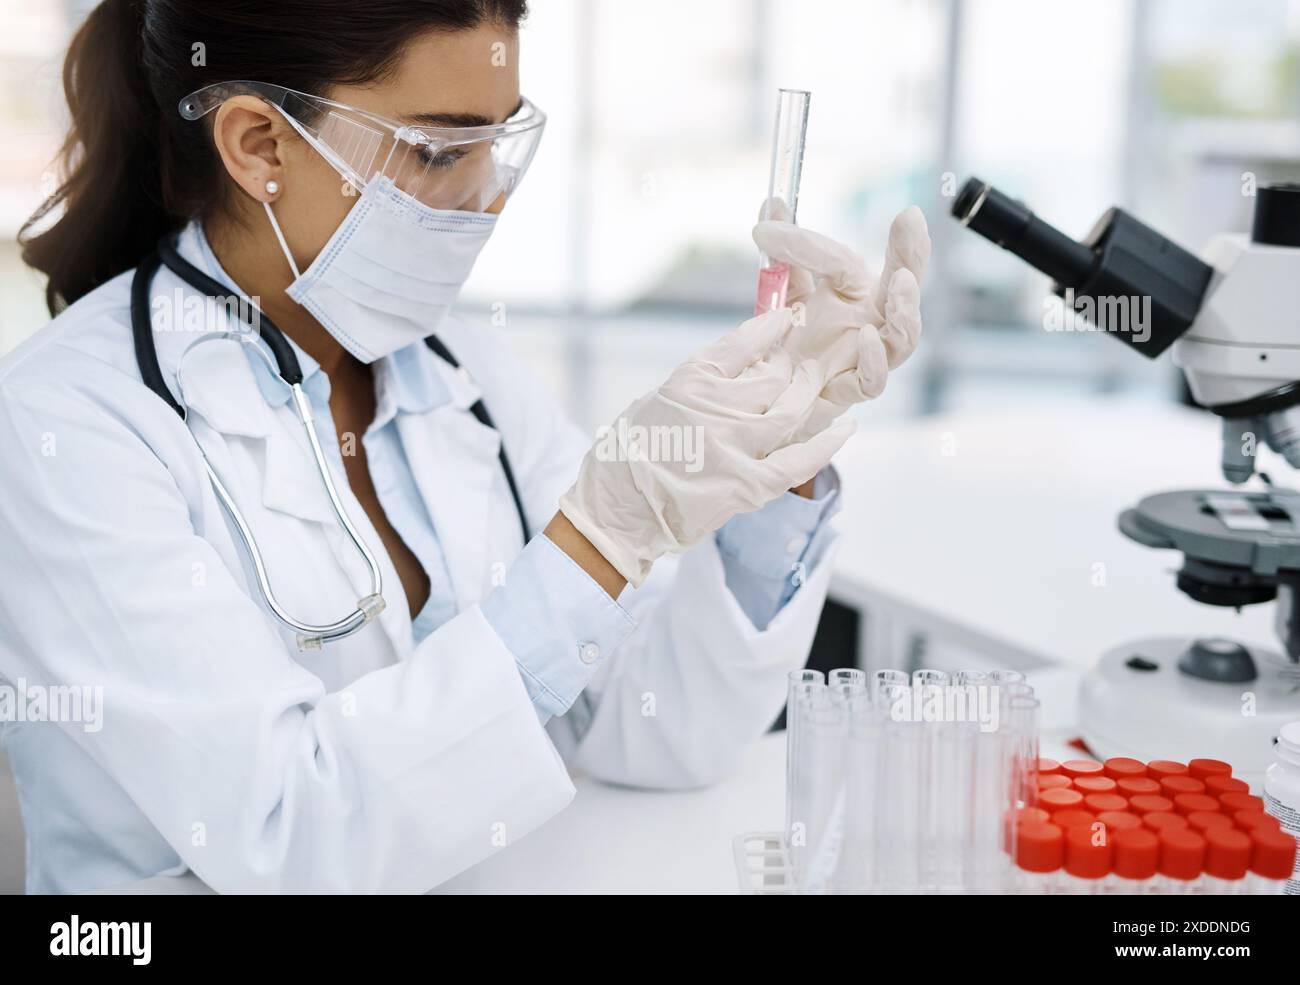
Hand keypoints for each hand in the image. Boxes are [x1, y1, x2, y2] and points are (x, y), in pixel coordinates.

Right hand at [559, 308, 854, 587]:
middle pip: (774, 375)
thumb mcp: (659, 399)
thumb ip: (703, 382)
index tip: (787, 318)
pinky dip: (827, 444)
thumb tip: (748, 363)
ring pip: (791, 409)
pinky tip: (846, 428)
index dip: (771, 327)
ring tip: (816, 380)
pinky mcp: (749, 486)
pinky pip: (800, 460)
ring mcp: (736, 448)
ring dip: (808, 392)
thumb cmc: (630, 455)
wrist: (618, 513)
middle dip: (791, 362)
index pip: (743, 342)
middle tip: (802, 357)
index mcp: (689, 382)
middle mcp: (716, 410)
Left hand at [753, 204, 929, 434]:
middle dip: (913, 253)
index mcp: (857, 294)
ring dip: (907, 310)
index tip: (793, 221)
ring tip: (902, 281)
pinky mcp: (848, 392)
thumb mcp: (784, 292)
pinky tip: (868, 337)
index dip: (817, 242)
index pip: (851, 260)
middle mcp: (870, 323)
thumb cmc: (789, 342)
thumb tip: (773, 200)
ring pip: (903, 338)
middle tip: (911, 222)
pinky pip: (872, 383)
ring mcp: (864, 359)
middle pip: (905, 288)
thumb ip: (784, 252)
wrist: (768, 396)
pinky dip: (875, 362)